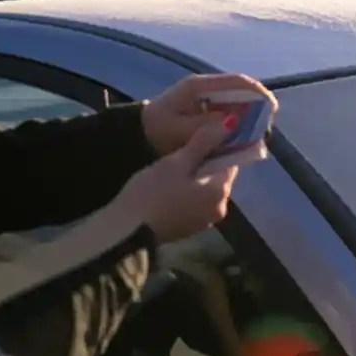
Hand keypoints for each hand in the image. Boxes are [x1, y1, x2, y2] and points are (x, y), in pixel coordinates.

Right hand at [108, 119, 240, 243]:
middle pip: (217, 178)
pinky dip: (185, 195)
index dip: (215, 148)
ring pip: (204, 191)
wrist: (126, 231)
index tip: (197, 140)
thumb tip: (229, 124)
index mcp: (222, 193)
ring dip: (193, 180)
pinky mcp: (188, 230)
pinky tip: (166, 189)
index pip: (229, 162)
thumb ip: (204, 142)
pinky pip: (193, 205)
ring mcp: (204, 222)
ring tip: (169, 171)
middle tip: (178, 155)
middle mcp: (219, 209)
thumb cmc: (153, 192)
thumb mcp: (177, 162)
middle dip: (202, 165)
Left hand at [141, 73, 276, 156]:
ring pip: (241, 103)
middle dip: (258, 107)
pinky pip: (233, 113)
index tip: (271, 107)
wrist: (140, 134)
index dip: (258, 91)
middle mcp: (208, 88)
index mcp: (198, 86)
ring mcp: (211, 98)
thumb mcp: (177, 130)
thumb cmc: (156, 130)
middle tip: (266, 127)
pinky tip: (244, 138)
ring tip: (257, 135)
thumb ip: (205, 126)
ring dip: (251, 118)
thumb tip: (234, 121)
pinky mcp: (211, 110)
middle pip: (243, 91)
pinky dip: (241, 124)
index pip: (236, 81)